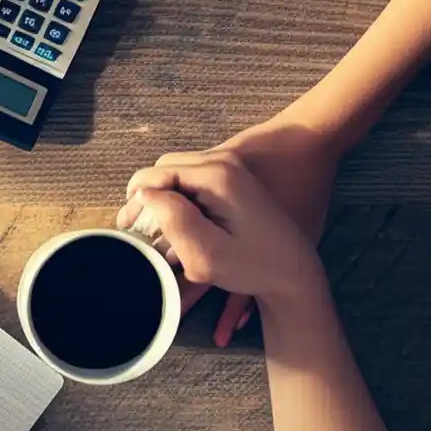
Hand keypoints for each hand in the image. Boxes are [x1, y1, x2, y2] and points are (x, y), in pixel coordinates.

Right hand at [115, 152, 325, 310]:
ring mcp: (229, 167)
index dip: (137, 203)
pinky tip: (184, 228)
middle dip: (148, 200)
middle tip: (143, 235)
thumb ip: (175, 221)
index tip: (133, 233)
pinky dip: (180, 200)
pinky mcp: (233, 178)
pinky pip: (192, 181)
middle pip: (162, 171)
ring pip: (176, 175)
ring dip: (164, 200)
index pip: (153, 175)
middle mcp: (222, 162)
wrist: (296, 267)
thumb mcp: (209, 255)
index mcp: (216, 176)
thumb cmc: (256, 266)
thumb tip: (146, 196)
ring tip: (161, 235)